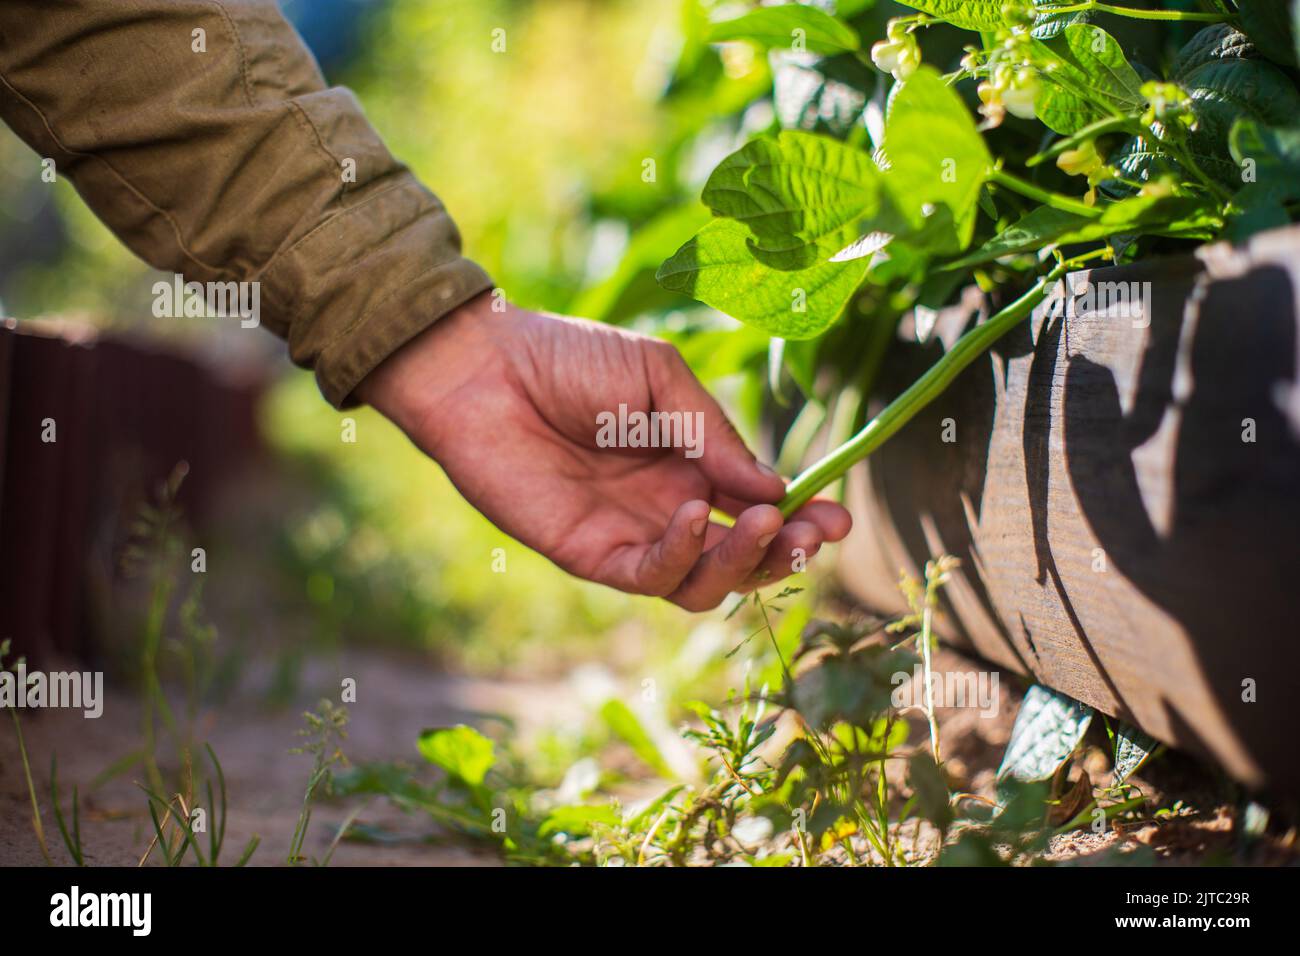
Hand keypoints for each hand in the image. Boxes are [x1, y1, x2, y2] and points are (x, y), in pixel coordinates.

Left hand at [359, 292, 850, 610]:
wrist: (484, 366)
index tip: (838, 514)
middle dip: (788, 550)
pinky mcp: (590, 553)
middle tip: (815, 532)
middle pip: (743, 555)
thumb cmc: (569, 359)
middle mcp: (668, 506)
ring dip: (745, 561)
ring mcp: (631, 534)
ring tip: (767, 524)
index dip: (803, 515)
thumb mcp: (660, 379)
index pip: (759, 505)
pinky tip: (695, 513)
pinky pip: (652, 575)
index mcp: (692, 462)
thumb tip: (777, 488)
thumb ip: (714, 434)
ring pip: (705, 580)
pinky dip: (683, 554)